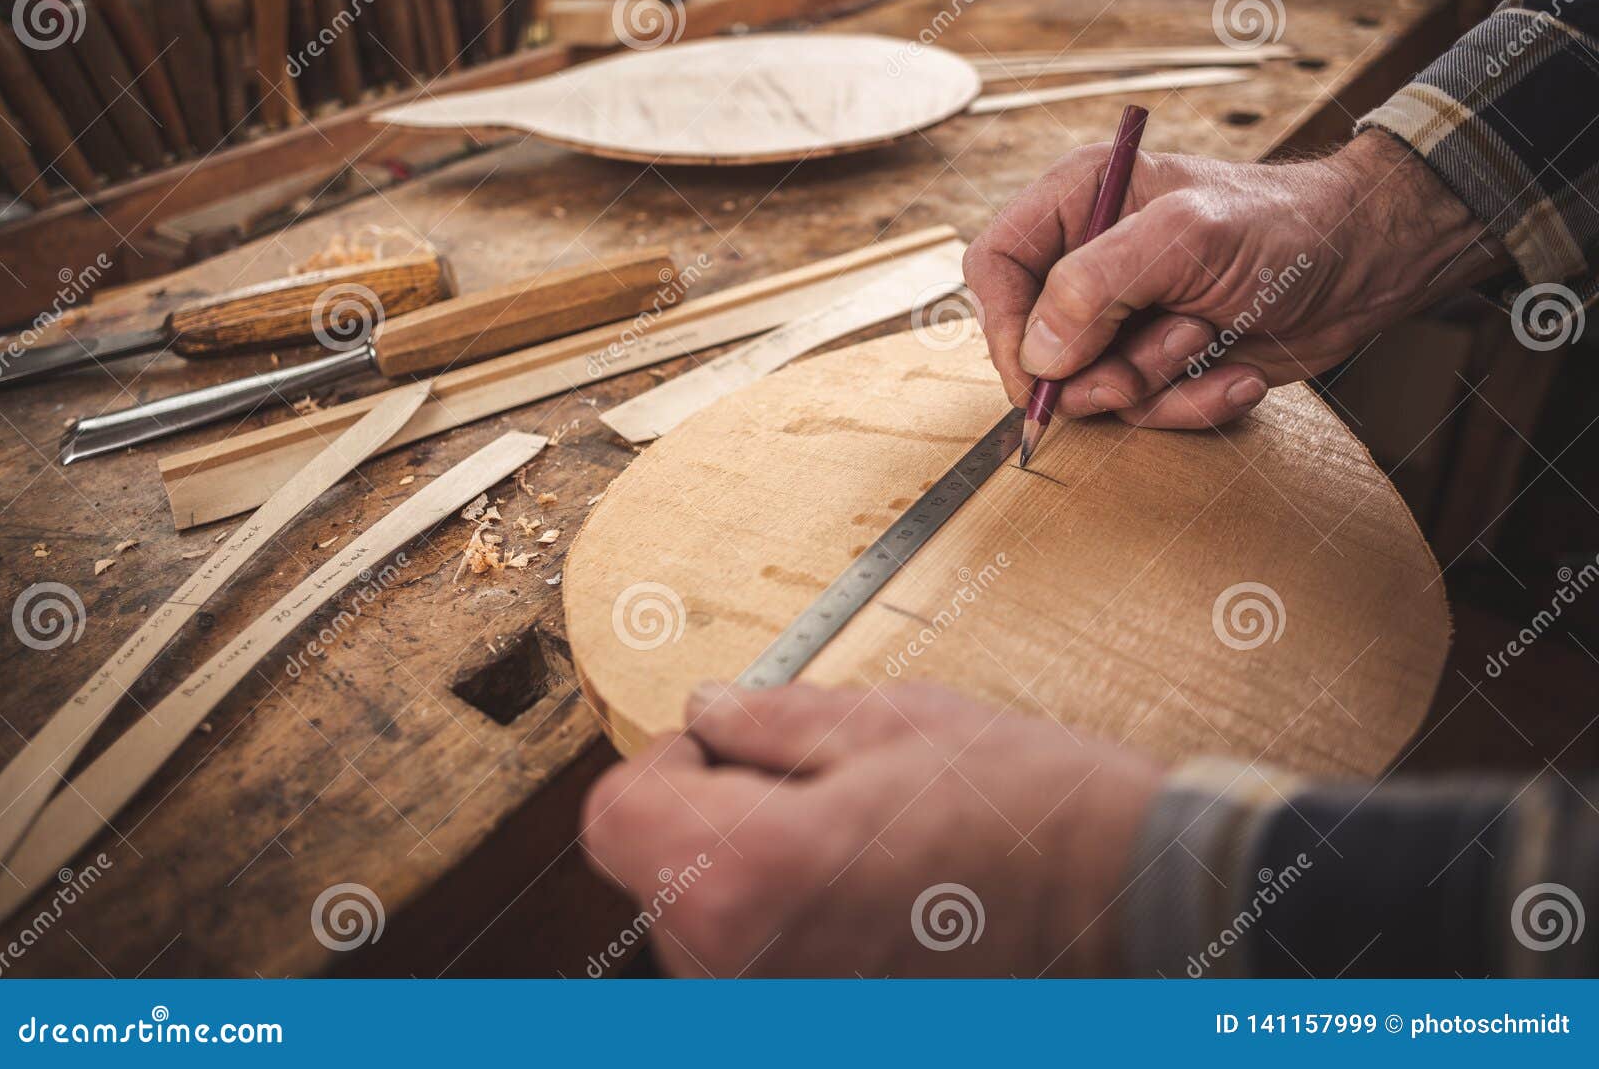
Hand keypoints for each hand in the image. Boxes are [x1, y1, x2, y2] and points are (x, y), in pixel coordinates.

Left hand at [581, 682, 1162, 976]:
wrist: (1129, 910)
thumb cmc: (1024, 814)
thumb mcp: (888, 722)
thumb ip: (768, 718)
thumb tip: (707, 712)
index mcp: (745, 875)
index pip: (613, 816)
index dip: (666, 766)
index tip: (731, 751)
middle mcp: (738, 970)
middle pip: (655, 874)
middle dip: (712, 817)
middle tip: (816, 788)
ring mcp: (777, 1017)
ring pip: (702, 926)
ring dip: (749, 873)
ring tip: (860, 844)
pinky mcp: (816, 1030)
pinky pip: (754, 970)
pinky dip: (786, 925)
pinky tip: (869, 895)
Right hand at [962, 130, 1507, 427]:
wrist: (1367, 266)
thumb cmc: (1284, 226)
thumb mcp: (1186, 238)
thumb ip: (1096, 286)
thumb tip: (1038, 356)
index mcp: (1078, 202)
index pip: (996, 267)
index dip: (1005, 325)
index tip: (1039, 372)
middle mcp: (1090, 261)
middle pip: (1034, 345)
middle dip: (1094, 369)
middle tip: (1151, 362)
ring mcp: (1123, 317)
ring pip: (1089, 388)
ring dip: (1154, 383)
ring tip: (1208, 341)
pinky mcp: (1159, 362)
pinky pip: (1142, 411)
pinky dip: (1190, 405)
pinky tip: (1236, 375)